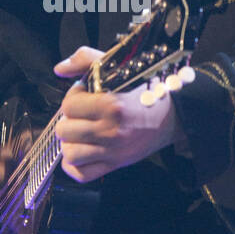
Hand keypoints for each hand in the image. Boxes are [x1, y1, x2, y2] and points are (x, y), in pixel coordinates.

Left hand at [53, 46, 180, 181]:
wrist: (174, 115)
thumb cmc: (147, 91)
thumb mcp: (120, 67)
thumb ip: (86, 60)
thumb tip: (60, 68)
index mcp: (112, 106)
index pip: (69, 106)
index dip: (73, 97)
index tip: (83, 94)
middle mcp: (111, 131)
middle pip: (65, 131)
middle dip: (69, 120)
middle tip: (80, 114)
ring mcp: (113, 151)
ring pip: (70, 154)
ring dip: (70, 142)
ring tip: (80, 132)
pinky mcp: (116, 164)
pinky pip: (82, 174)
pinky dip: (75, 165)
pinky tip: (81, 151)